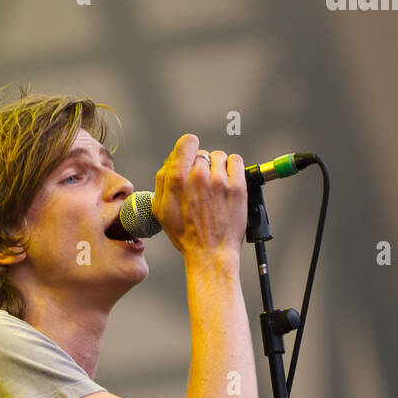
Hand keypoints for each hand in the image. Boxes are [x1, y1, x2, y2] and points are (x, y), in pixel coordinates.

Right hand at [152, 133, 246, 259]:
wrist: (210, 254)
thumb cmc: (186, 236)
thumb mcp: (161, 210)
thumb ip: (162, 181)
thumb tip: (170, 161)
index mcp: (178, 178)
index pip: (187, 142)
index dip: (189, 150)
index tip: (192, 160)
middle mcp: (199, 176)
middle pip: (203, 153)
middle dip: (202, 166)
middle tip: (202, 186)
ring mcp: (220, 180)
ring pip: (220, 157)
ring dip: (218, 168)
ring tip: (216, 187)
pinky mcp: (237, 186)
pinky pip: (237, 162)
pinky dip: (233, 169)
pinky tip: (228, 184)